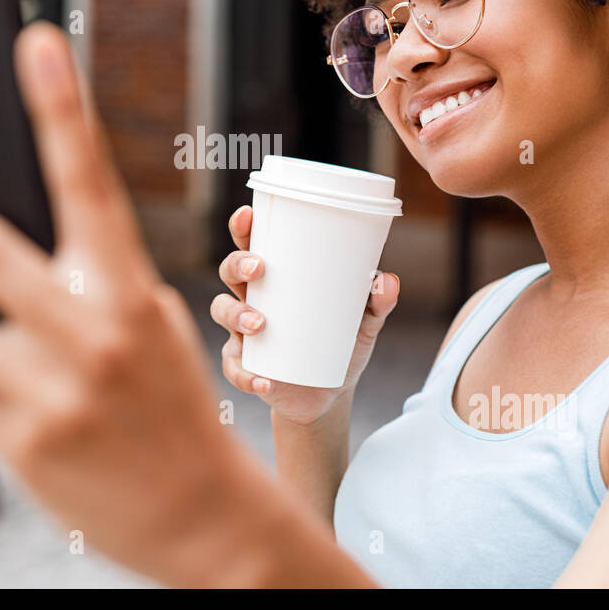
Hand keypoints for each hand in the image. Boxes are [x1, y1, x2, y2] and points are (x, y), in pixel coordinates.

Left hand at [0, 22, 311, 586]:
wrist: (204, 516)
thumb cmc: (172, 403)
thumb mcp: (149, 327)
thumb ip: (85, 285)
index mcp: (130, 291)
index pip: (90, 182)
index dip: (61, 106)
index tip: (34, 40)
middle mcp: (90, 336)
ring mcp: (51, 394)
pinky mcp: (20, 448)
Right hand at [210, 204, 398, 425]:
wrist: (330, 395)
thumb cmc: (340, 345)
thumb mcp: (363, 323)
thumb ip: (377, 303)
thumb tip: (387, 280)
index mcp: (277, 279)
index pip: (254, 245)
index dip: (244, 228)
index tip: (249, 214)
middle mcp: (254, 299)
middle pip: (229, 271)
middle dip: (237, 265)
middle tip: (258, 269)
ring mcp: (244, 333)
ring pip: (221, 311)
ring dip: (235, 314)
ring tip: (259, 324)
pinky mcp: (245, 366)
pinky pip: (234, 368)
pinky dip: (246, 375)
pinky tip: (265, 382)